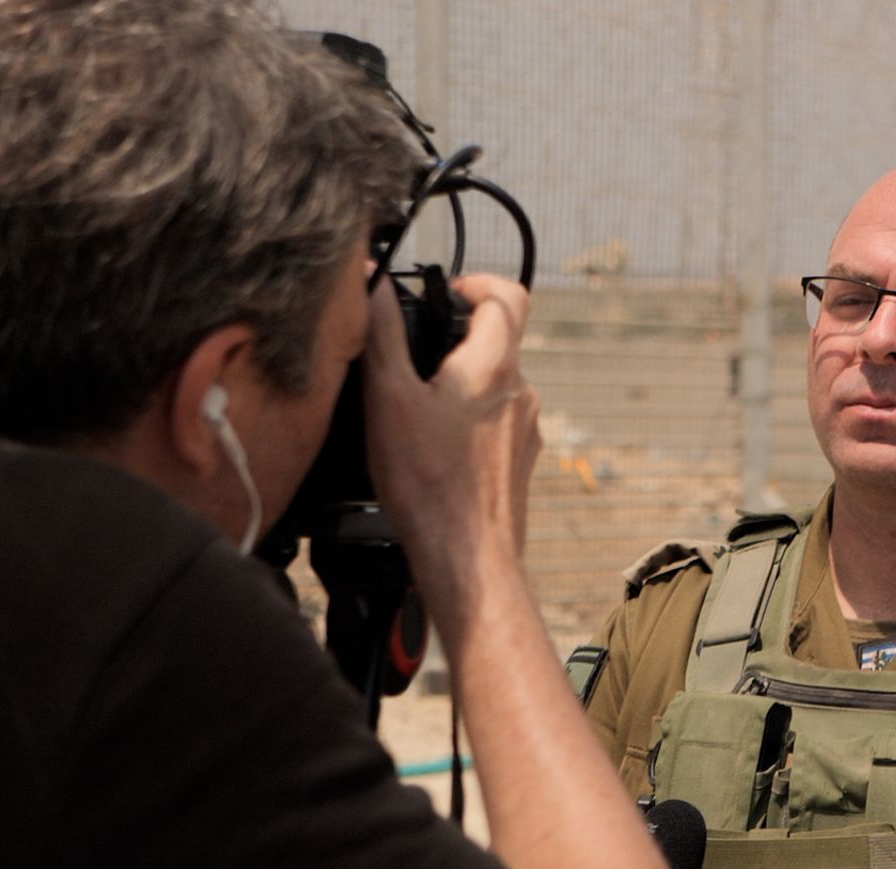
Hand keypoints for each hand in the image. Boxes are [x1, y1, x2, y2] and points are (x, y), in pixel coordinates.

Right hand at [361, 274, 540, 619]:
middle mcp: (520, 393)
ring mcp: (525, 430)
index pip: (508, 295)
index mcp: (495, 366)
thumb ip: (381, 334)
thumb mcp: (389, 398)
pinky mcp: (518, 463)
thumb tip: (370, 281)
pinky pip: (495, 423)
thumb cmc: (430, 485)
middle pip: (498, 340)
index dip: (477, 283)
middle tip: (414, 351)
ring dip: (459, 382)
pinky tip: (433, 446)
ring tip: (414, 403)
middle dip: (456, 337)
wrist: (468, 559)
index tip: (445, 293)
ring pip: (494, 385)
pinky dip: (466, 420)